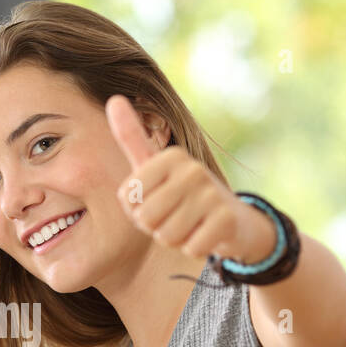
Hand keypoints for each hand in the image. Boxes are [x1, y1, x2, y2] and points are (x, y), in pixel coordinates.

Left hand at [106, 94, 277, 264]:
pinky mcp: (226, 220)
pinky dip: (194, 248)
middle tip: (174, 215)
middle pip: (145, 218)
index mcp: (171, 156)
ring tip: (189, 224)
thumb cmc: (181, 195)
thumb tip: (113, 98)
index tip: (155, 200)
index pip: (128, 197)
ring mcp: (212, 194)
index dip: (136, 209)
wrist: (232, 220)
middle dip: (155, 226)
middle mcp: (192, 169)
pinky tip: (205, 235)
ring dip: (174, 238)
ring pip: (166, 236)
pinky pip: (189, 248)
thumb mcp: (154, 166)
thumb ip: (132, 137)